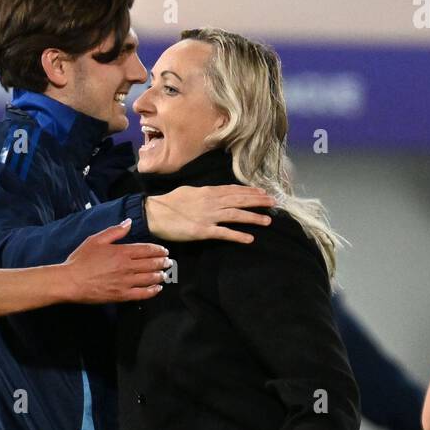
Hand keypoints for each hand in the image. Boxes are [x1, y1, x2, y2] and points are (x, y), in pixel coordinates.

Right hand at [62, 221, 169, 302]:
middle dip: (162, 262)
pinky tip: (157, 288)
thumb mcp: (96, 240)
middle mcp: (127, 267)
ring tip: (165, 273)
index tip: (164, 251)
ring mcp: (125, 282)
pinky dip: (152, 291)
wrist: (71, 281)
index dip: (158, 250)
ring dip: (160, 275)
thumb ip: (115, 231)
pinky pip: (142, 294)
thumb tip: (129, 222)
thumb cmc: (81, 259)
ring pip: (149, 278)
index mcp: (122, 252)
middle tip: (168, 262)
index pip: (146, 249)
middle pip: (151, 264)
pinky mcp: (122, 295)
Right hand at [145, 185, 274, 244]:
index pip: (234, 190)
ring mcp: (208, 216)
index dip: (250, 191)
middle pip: (239, 200)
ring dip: (253, 218)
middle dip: (258, 201)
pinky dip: (238, 235)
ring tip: (268, 221)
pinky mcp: (203, 231)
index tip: (263, 193)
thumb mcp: (190, 192)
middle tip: (274, 203)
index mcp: (208, 191)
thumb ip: (205, 193)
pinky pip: (224, 233)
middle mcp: (212, 202)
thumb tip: (215, 193)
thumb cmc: (170, 203)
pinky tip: (250, 239)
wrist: (154, 213)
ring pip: (236, 215)